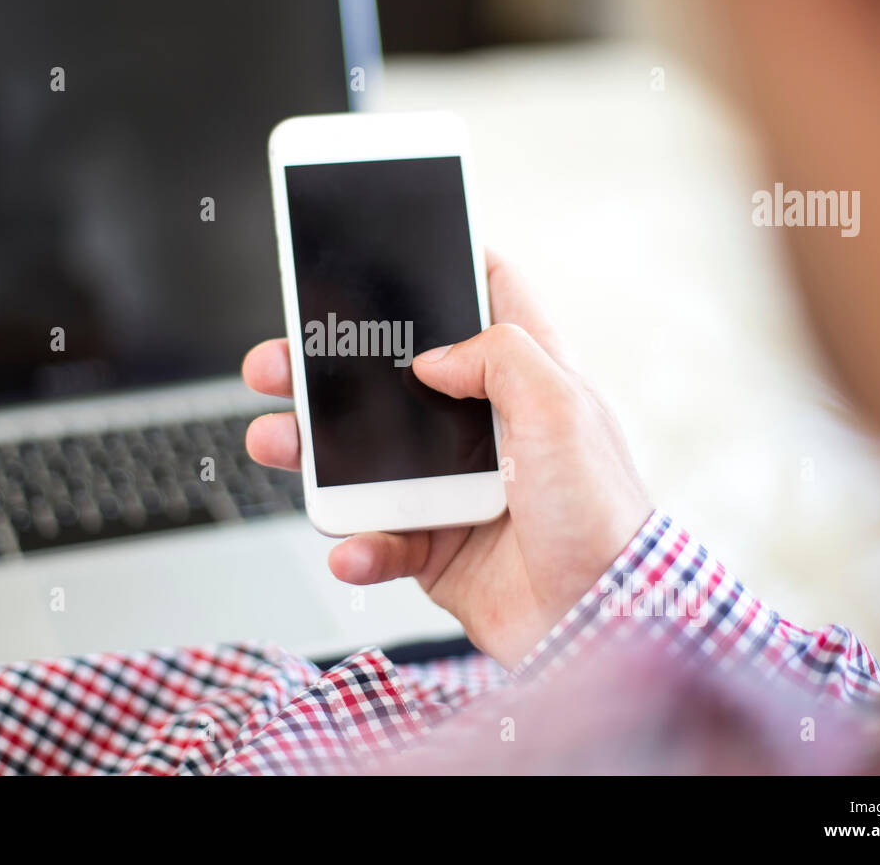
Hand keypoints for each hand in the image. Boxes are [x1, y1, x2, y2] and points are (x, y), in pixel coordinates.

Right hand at [241, 251, 651, 667]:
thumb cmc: (603, 519)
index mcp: (528, 380)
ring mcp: (456, 488)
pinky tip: (353, 547)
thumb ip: (501, 357)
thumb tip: (433, 357)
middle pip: (396, 378)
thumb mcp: (563, 411)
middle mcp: (488, 428)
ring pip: (366, 456)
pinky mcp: (437, 546)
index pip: (489, 299)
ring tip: (275, 441)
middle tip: (280, 361)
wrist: (600, 628)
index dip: (446, 267)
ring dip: (314, 451)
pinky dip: (358, 544)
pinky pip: (379, 538)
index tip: (394, 251)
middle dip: (330, 367)